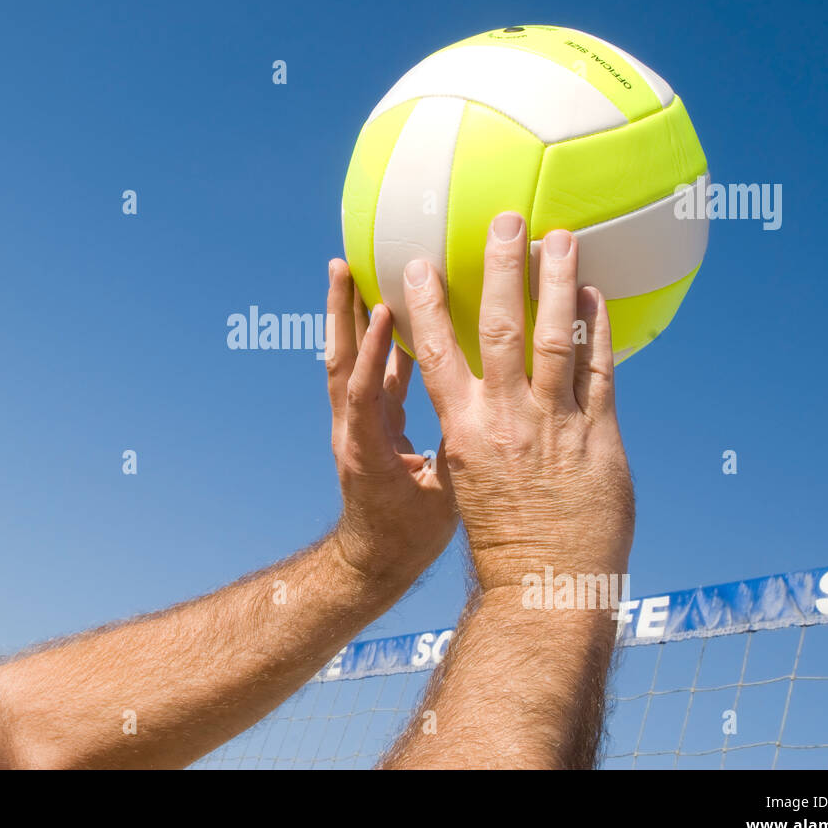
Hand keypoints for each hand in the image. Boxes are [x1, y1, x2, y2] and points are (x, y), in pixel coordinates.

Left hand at [325, 259, 458, 583]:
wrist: (373, 561)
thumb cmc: (407, 538)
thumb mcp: (439, 501)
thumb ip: (455, 457)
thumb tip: (487, 418)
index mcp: (366, 451)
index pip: (364, 393)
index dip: (372, 353)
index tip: (381, 312)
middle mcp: (352, 431)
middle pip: (340, 361)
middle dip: (340, 313)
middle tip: (340, 267)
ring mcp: (355, 424)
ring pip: (347, 361)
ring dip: (348, 316)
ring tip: (352, 271)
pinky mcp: (367, 423)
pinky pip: (369, 372)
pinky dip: (375, 340)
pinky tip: (391, 311)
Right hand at [401, 212, 634, 589]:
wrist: (545, 589)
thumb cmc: (502, 538)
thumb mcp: (467, 479)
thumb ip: (471, 428)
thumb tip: (474, 389)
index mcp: (464, 431)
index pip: (438, 355)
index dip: (427, 306)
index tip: (420, 264)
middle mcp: (507, 421)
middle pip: (499, 329)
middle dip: (500, 269)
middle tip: (506, 220)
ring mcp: (556, 427)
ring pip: (556, 338)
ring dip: (558, 282)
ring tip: (561, 237)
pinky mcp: (600, 440)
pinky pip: (600, 372)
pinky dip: (598, 330)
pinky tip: (596, 295)